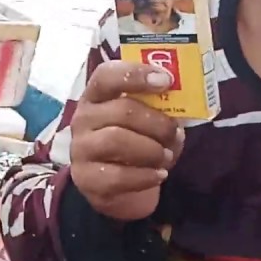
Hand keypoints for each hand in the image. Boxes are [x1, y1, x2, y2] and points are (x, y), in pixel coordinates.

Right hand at [68, 60, 184, 220]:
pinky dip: (145, 176)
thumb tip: (180, 114)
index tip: (166, 81)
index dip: (135, 74)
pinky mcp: (86, 178)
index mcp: (96, 97)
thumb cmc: (134, 143)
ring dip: (151, 149)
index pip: (106, 76)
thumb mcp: (145, 122)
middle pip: (121, 110)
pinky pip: (117, 175)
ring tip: (167, 157)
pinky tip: (159, 175)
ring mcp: (81, 149)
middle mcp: (83, 119)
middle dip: (157, 123)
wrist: (116, 187)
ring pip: (116, 141)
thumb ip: (160, 111)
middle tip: (174, 133)